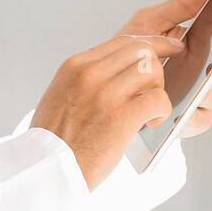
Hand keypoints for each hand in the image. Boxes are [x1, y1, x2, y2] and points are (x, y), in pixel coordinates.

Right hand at [31, 34, 184, 189]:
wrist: (47, 168)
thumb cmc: (54, 139)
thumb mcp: (60, 94)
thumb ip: (84, 79)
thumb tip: (115, 73)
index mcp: (74, 66)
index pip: (121, 42)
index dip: (149, 43)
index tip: (165, 48)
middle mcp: (90, 73)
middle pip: (140, 50)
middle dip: (158, 65)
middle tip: (160, 84)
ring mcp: (106, 93)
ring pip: (152, 70)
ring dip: (158, 89)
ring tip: (148, 111)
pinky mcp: (122, 116)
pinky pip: (159, 99)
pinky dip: (162, 111)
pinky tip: (151, 123)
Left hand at [118, 0, 211, 140]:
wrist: (104, 90)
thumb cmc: (129, 52)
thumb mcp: (151, 23)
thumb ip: (182, 4)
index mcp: (193, 43)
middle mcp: (197, 70)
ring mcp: (192, 95)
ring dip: (208, 95)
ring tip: (198, 92)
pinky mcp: (183, 118)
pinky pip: (201, 120)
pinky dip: (194, 117)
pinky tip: (182, 113)